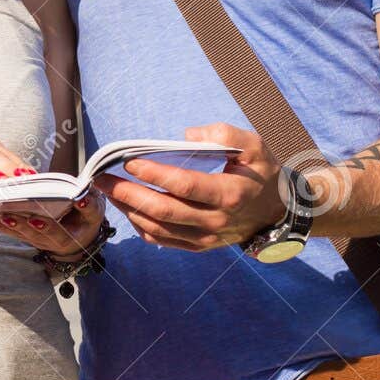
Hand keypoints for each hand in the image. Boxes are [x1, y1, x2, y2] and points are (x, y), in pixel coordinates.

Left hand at [0, 190, 106, 259]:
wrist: (80, 233)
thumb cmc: (87, 217)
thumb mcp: (95, 211)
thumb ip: (89, 205)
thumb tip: (81, 198)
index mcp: (72, 236)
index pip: (61, 233)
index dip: (49, 227)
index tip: (36, 219)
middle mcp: (55, 243)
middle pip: (38, 236)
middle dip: (22, 226)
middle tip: (8, 217)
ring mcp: (42, 241)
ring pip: (25, 235)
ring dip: (10, 226)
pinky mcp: (31, 238)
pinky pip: (16, 234)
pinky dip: (3, 227)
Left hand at [92, 123, 282, 251]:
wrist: (278, 211)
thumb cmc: (262, 173)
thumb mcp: (254, 145)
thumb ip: (223, 134)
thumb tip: (186, 136)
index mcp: (229, 193)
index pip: (184, 185)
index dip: (154, 174)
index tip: (129, 160)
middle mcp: (215, 220)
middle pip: (162, 210)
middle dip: (126, 193)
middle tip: (100, 178)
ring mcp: (206, 238)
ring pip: (157, 228)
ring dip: (127, 209)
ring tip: (107, 190)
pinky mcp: (199, 246)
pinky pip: (162, 240)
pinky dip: (139, 225)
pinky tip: (126, 208)